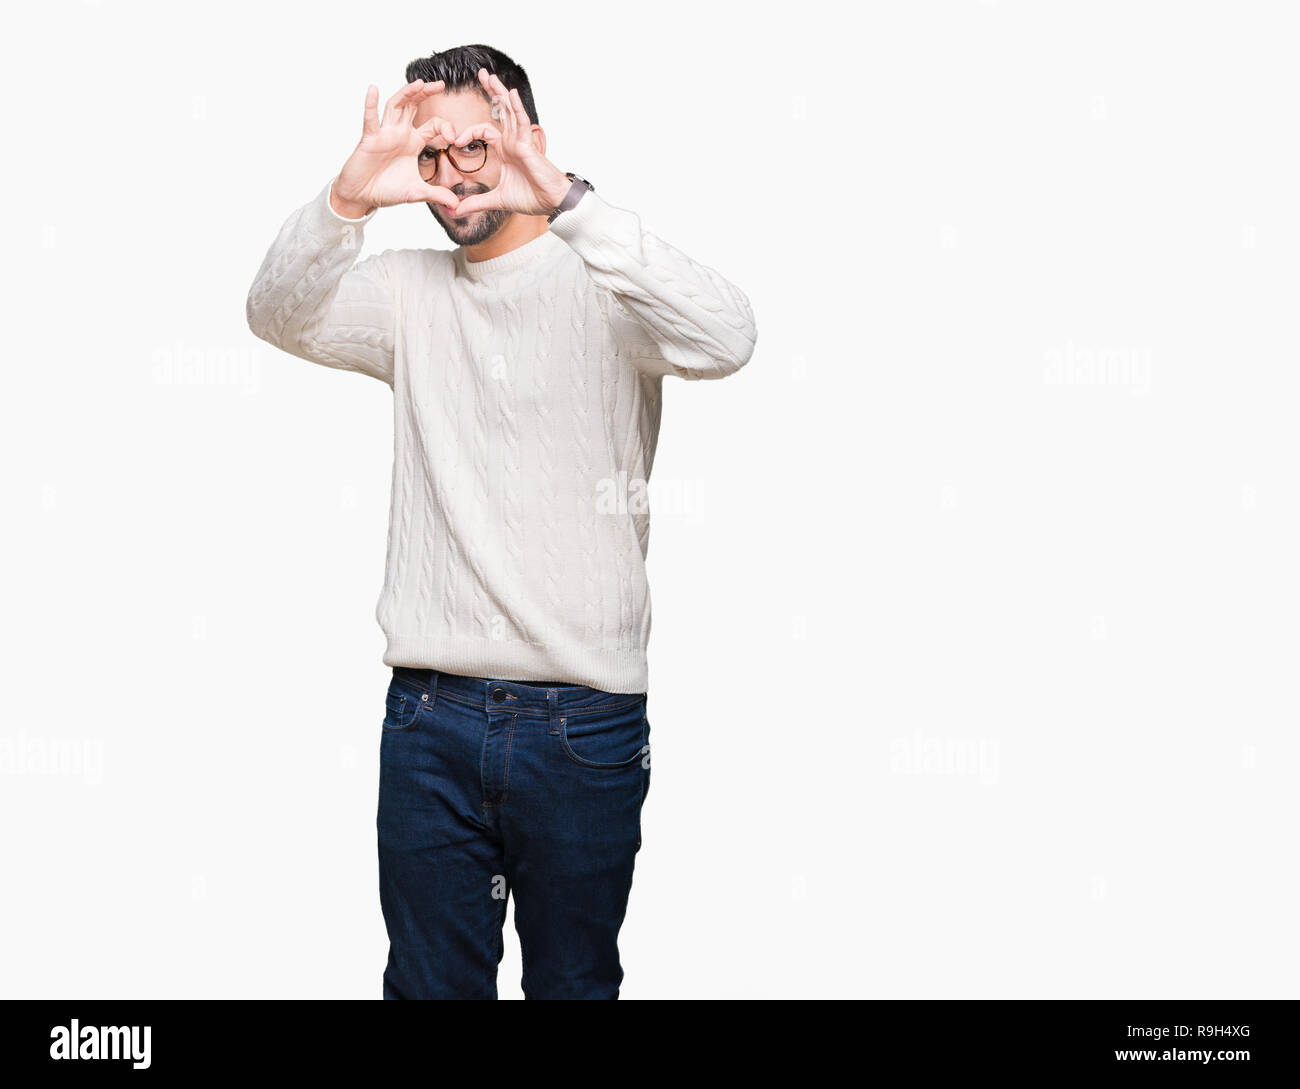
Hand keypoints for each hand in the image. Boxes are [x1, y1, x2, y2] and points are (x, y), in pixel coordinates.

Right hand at [331, 80, 460, 217]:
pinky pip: (370, 120)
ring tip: (418, 83)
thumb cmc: (387, 189)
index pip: (433, 124)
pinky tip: (373, 90)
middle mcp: (400, 133)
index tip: (454, 138)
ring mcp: (384, 133)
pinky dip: (370, 104)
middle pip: (414, 105)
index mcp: (413, 142)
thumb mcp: (417, 193)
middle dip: (426, 93)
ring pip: (396, 106)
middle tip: (441, 84)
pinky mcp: (369, 139)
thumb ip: (437, 195)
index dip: (445, 127)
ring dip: (406, 93)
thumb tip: (457, 205)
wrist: (363, 196)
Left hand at [447, 68, 572, 218]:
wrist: (551, 203)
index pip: (484, 130)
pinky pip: (522, 122)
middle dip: (492, 92)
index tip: (456, 140)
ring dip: (500, 92)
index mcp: (505, 150)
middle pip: (501, 110)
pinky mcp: (529, 145)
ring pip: (510, 111)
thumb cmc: (531, 198)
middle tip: (481, 74)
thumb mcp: (496, 200)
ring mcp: (521, 141)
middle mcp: (513, 141)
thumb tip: (454, 211)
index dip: (468, 132)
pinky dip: (517, 108)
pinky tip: (511, 94)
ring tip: (490, 76)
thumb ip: (476, 203)